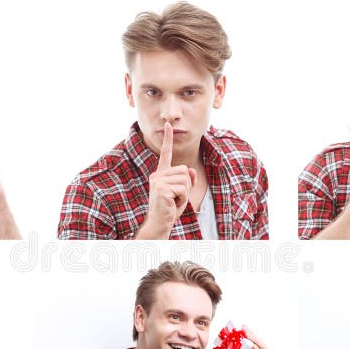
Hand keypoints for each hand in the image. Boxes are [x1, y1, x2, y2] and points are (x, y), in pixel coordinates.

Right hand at [137, 122, 196, 238]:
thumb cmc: (169, 209)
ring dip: (184, 194)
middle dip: (186, 186)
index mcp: (160, 174)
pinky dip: (182, 200)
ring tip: (173, 201)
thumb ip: (188, 181)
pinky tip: (171, 204)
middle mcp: (157, 174)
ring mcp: (157, 181)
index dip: (168, 139)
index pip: (166, 154)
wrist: (159, 223)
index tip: (169, 125)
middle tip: (175, 198)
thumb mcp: (182, 193)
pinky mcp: (160, 188)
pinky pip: (182, 190)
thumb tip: (192, 171)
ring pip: (185, 180)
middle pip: (185, 171)